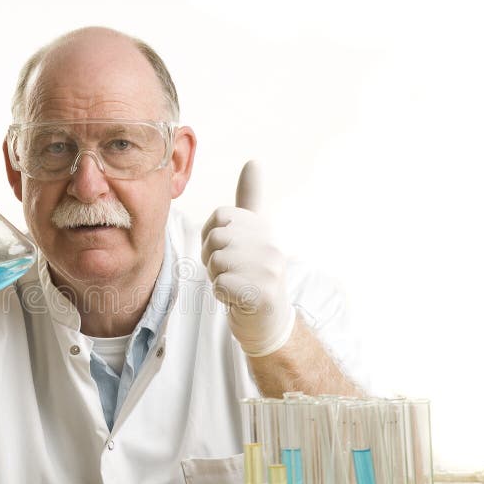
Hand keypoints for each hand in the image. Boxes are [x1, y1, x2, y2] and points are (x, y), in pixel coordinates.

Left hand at [201, 161, 295, 356]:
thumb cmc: (252, 275)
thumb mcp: (251, 235)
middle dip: (213, 259)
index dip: (212, 236)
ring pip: (217, 261)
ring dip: (218, 278)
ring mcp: (270, 269)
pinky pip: (221, 284)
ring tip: (236, 285)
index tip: (227, 251)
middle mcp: (271, 245)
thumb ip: (249, 200)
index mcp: (264, 229)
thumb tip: (254, 160)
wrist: (267, 322)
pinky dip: (222, 294)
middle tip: (231, 273)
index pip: (221, 216)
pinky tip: (238, 299)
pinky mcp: (263, 293)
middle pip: (216, 238)